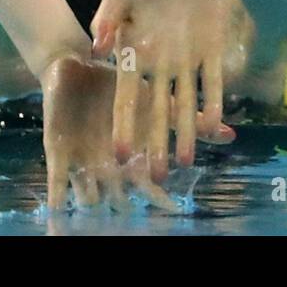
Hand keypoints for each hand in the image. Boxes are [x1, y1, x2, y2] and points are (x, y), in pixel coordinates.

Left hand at [41, 54, 232, 211]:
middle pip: (118, 194)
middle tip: (130, 217)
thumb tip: (230, 133)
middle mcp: (108, 164)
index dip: (157, 196)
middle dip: (124, 205)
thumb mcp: (154, 96)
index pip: (147, 181)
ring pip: (88, 194)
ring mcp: (81, 161)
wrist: (73, 65)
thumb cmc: (116, 82)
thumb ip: (187, 117)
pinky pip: (55, 182)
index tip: (170, 209)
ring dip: (91, 206)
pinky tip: (56, 212)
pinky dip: (56, 197)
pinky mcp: (57, 154)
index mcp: (131, 153)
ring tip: (93, 221)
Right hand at [90, 0, 237, 181]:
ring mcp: (188, 57)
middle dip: (156, 140)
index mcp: (135, 48)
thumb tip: (97, 49)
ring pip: (186, 102)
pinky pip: (213, 81)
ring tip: (185, 161)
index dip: (125, 124)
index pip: (127, 94)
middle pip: (157, 108)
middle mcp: (161, 60)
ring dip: (186, 130)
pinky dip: (214, 102)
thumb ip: (108, 13)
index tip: (121, 153)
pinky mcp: (212, 48)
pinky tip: (216, 125)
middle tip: (155, 173)